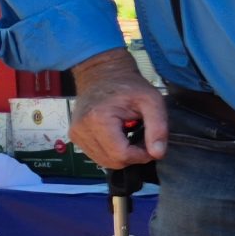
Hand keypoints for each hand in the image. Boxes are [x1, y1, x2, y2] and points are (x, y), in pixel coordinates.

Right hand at [70, 49, 163, 167]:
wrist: (103, 74)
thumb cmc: (129, 86)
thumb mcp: (152, 101)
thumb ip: (158, 128)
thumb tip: (157, 154)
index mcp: (98, 119)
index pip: (121, 155)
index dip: (141, 155)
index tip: (151, 144)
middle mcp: (82, 129)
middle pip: (112, 161)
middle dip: (132, 156)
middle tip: (143, 140)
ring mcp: (76, 134)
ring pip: (104, 161)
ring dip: (122, 155)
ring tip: (131, 135)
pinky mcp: (75, 136)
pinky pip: (97, 155)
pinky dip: (112, 152)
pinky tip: (119, 137)